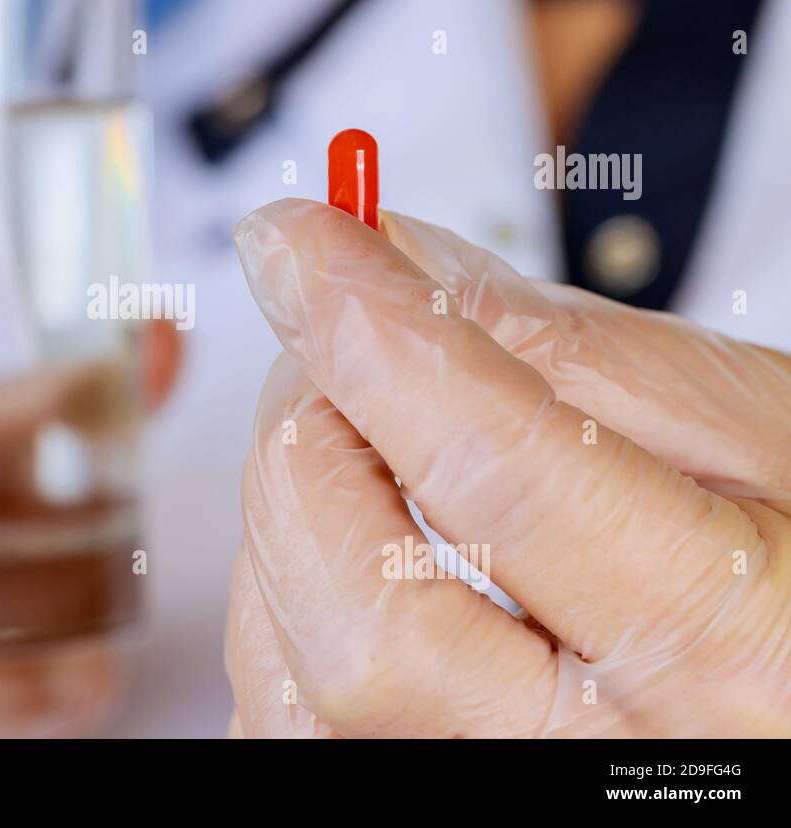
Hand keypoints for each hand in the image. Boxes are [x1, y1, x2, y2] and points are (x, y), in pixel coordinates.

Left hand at [226, 198, 790, 737]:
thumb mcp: (736, 423)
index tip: (297, 243)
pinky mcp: (410, 792)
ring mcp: (492, 789)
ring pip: (299, 667)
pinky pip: (279, 704)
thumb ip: (550, 342)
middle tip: (335, 350)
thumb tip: (382, 259)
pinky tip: (356, 545)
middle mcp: (596, 761)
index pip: (491, 469)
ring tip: (368, 449)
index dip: (369, 331)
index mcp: (723, 640)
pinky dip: (282, 595)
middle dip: (311, 441)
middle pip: (364, 611)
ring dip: (291, 516)